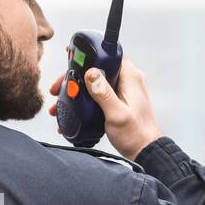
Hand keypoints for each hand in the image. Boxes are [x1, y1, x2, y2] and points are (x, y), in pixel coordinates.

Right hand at [47, 58, 163, 160]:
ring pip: (95, 82)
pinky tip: (72, 109)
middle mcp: (128, 81)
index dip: (92, 53)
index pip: (111, 55)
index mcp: (130, 78)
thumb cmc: (136, 134)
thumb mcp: (116, 114)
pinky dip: (84, 98)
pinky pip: (98, 93)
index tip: (73, 56)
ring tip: (61, 100)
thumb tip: (91, 73)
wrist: (144, 151)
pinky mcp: (118, 101)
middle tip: (60, 86)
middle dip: (76, 75)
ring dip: (78, 89)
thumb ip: (103, 93)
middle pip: (98, 68)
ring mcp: (122, 91)